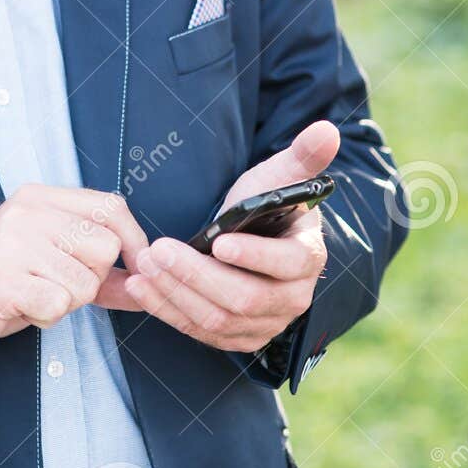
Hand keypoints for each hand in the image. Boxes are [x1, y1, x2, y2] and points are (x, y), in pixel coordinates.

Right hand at [0, 183, 150, 361]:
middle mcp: (27, 213)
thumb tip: (148, 277)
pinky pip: (58, 306)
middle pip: (104, 248)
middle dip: (91, 278)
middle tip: (56, 285)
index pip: (110, 207)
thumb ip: (96, 264)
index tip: (135, 267)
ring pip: (84, 283)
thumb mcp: (47, 256)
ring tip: (34, 296)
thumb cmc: (2, 279)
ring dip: (66, 303)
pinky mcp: (2, 281)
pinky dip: (46, 318)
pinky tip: (22, 308)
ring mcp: (13, 244)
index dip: (133, 240)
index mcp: (39, 197)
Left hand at [110, 120, 339, 353]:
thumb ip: (301, 156)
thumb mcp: (277, 178)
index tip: (218, 242)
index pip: (287, 264)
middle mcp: (292, 299)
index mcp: (307, 258)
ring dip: (175, 293)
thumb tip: (327, 129)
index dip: (254, 256)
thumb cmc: (264, 207)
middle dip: (196, 275)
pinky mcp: (236, 338)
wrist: (250, 241)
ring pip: (217, 319)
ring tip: (144, 264)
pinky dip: (166, 310)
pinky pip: (200, 332)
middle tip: (159, 249)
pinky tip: (139, 287)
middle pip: (243, 298)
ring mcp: (264, 324)